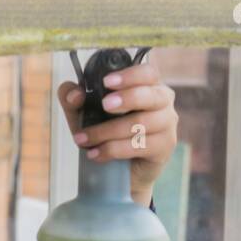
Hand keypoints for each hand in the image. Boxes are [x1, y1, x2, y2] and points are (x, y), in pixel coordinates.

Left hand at [57, 61, 178, 200]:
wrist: (120, 168)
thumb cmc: (105, 131)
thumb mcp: (82, 113)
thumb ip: (73, 98)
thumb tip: (75, 95)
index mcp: (146, 85)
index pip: (148, 73)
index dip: (130, 76)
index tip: (107, 82)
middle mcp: (162, 101)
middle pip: (151, 96)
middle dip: (127, 99)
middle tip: (105, 105)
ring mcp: (167, 124)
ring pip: (140, 124)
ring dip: (107, 132)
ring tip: (83, 139)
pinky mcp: (165, 146)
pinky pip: (139, 145)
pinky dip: (113, 150)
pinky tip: (95, 154)